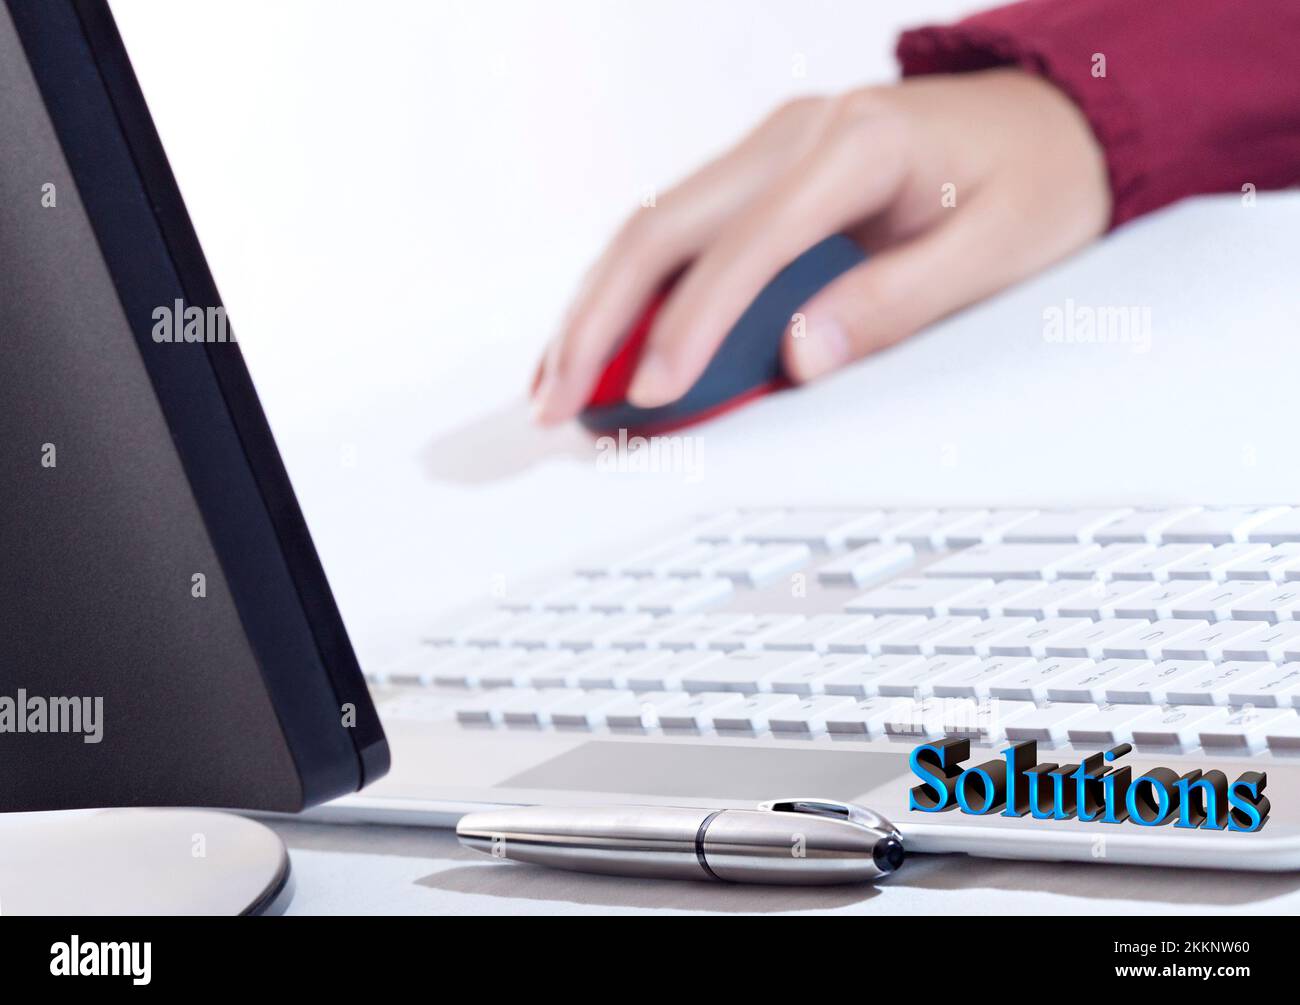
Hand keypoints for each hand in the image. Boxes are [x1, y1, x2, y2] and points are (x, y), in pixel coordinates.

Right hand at [530, 68, 1109, 423]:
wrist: (1053, 117)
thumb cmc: (1034, 181)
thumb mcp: (994, 252)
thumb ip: (894, 302)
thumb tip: (797, 355)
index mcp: (854, 146)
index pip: (744, 245)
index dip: (688, 327)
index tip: (649, 396)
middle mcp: (793, 134)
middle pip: (660, 226)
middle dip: (597, 320)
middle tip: (555, 402)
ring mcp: (769, 146)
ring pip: (652, 226)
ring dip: (596, 305)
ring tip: (554, 380)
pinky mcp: (762, 172)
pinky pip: (677, 230)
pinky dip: (630, 289)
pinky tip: (605, 335)